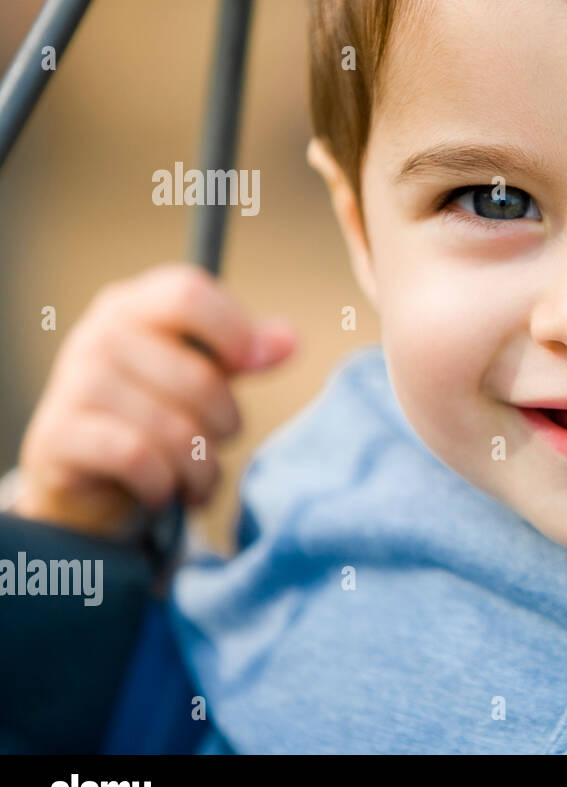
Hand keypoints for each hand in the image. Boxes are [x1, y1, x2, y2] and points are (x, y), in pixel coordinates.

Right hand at [13, 262, 297, 536]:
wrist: (85, 481)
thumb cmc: (153, 416)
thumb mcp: (200, 376)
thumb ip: (243, 354)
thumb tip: (289, 341)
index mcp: (133, 306)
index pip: (188, 293)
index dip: (234, 329)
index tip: (257, 365)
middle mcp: (97, 336)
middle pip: (197, 376)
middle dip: (226, 423)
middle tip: (220, 443)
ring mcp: (72, 383)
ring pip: (172, 427)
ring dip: (200, 466)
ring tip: (198, 478)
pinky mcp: (56, 435)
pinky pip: (138, 457)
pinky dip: (165, 484)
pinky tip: (165, 493)